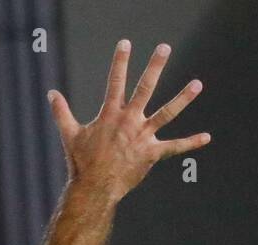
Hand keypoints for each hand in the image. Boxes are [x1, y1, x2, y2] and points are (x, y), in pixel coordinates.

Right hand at [47, 40, 208, 200]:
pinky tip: (207, 137)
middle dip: (155, 67)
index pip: (115, 82)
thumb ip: (61, 112)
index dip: (120, 62)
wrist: (94, 187)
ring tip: (197, 84)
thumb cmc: (80, 162)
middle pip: (145, 88)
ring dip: (183, 98)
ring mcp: (142, 136)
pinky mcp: (151, 154)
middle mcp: (129, 121)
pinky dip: (190, 143)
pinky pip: (174, 147)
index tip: (126, 43)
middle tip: (164, 48)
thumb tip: (51, 94)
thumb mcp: (69, 134)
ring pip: (166, 113)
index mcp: (111, 114)